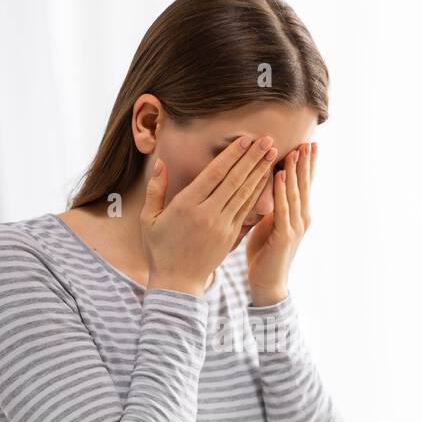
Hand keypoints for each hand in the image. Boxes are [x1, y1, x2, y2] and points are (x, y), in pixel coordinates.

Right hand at [141, 135, 277, 295]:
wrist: (177, 283)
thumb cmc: (159, 249)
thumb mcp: (148, 219)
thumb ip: (156, 190)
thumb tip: (161, 163)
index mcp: (186, 206)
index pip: (215, 174)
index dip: (233, 155)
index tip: (246, 139)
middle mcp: (207, 214)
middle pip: (235, 180)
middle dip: (253, 158)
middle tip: (268, 139)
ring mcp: (222, 226)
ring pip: (245, 194)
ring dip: (260, 172)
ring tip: (272, 153)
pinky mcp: (231, 236)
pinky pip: (247, 210)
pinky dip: (258, 193)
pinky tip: (267, 179)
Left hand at [246, 142, 313, 306]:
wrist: (267, 284)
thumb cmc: (264, 254)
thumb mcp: (269, 225)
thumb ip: (273, 207)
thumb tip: (266, 186)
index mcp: (299, 215)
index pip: (304, 185)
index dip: (307, 165)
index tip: (309, 144)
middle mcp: (301, 219)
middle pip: (305, 185)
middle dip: (306, 163)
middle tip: (308, 141)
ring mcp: (295, 228)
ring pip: (295, 193)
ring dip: (295, 171)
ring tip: (295, 150)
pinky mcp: (284, 236)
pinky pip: (283, 208)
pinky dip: (281, 190)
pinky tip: (279, 175)